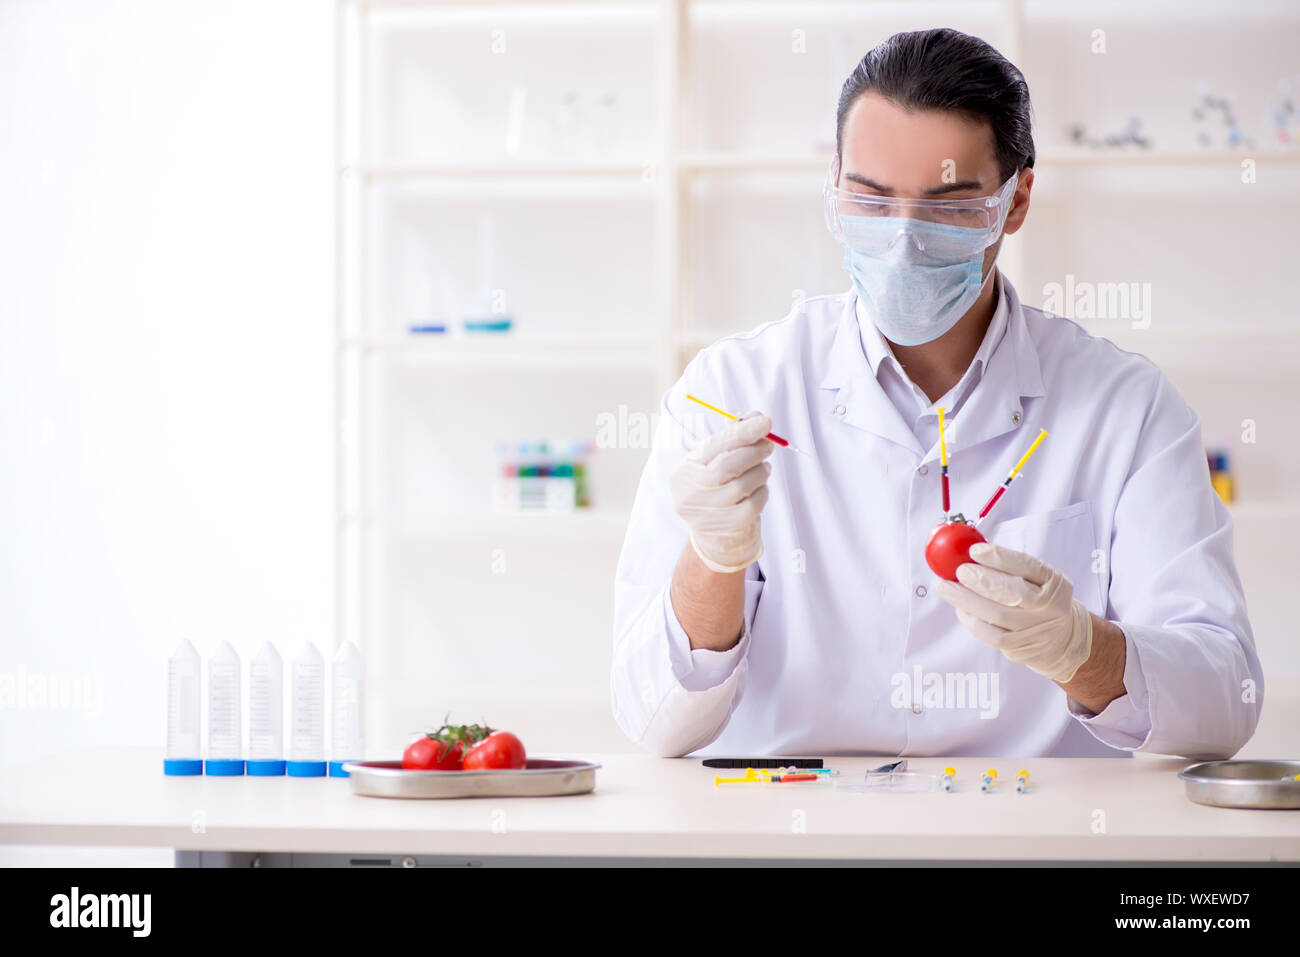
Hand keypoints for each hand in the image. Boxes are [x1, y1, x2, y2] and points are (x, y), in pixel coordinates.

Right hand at [669, 411, 773, 572]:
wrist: (716, 537)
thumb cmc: (716, 490)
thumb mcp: (717, 462)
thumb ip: (734, 439)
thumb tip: (757, 417)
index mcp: (684, 472)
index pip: (714, 446)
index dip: (742, 433)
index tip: (765, 422)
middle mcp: (689, 494)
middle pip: (727, 466)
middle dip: (754, 451)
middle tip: (769, 444)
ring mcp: (706, 514)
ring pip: (743, 484)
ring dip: (760, 471)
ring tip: (763, 468)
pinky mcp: (726, 528)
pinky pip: (753, 503)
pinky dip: (762, 491)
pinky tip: (759, 488)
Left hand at [934, 541, 1092, 683]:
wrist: (1062, 638)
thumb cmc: (1040, 600)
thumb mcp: (1038, 579)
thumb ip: (1009, 566)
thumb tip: (969, 553)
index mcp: (1055, 583)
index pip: (1028, 566)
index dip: (1000, 558)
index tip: (975, 551)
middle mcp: (1050, 607)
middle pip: (1013, 593)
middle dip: (981, 580)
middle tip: (959, 572)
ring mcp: (1036, 629)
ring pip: (998, 615)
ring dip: (967, 600)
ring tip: (947, 588)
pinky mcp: (1021, 648)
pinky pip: (992, 635)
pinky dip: (972, 621)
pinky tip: (961, 609)